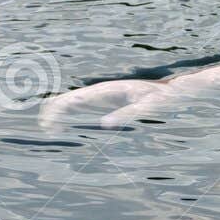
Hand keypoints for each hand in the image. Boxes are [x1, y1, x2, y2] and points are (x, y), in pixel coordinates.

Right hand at [38, 77, 189, 128]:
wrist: (173, 91)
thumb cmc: (161, 98)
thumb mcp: (148, 107)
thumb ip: (128, 114)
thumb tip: (104, 124)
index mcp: (108, 89)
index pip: (74, 98)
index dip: (58, 110)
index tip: (49, 125)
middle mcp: (102, 90)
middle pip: (69, 98)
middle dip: (53, 111)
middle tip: (46, 130)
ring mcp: (104, 94)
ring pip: (74, 101)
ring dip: (60, 112)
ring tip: (50, 129)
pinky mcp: (108, 100)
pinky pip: (84, 105)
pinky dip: (70, 113)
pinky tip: (66, 124)